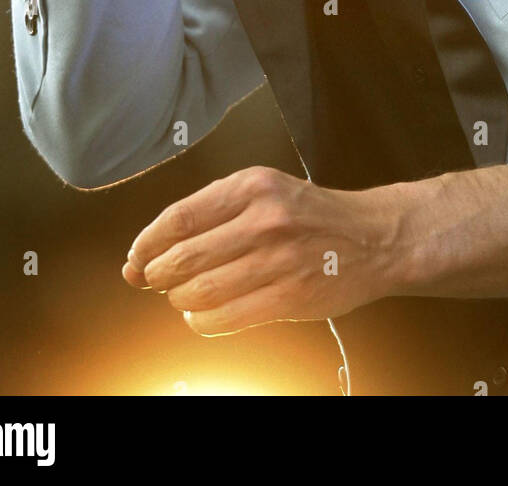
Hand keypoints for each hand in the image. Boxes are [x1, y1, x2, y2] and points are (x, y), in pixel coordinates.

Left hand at [122, 166, 411, 335]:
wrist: (372, 237)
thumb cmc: (310, 215)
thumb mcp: (263, 191)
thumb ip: (210, 214)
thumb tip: (147, 251)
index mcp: (251, 186)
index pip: (179, 218)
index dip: (146, 243)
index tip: (134, 257)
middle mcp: (264, 218)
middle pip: (183, 258)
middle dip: (158, 276)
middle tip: (156, 281)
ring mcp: (278, 259)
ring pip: (200, 291)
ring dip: (181, 301)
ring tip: (186, 297)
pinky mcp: (290, 295)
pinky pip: (225, 317)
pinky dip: (203, 321)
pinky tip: (206, 314)